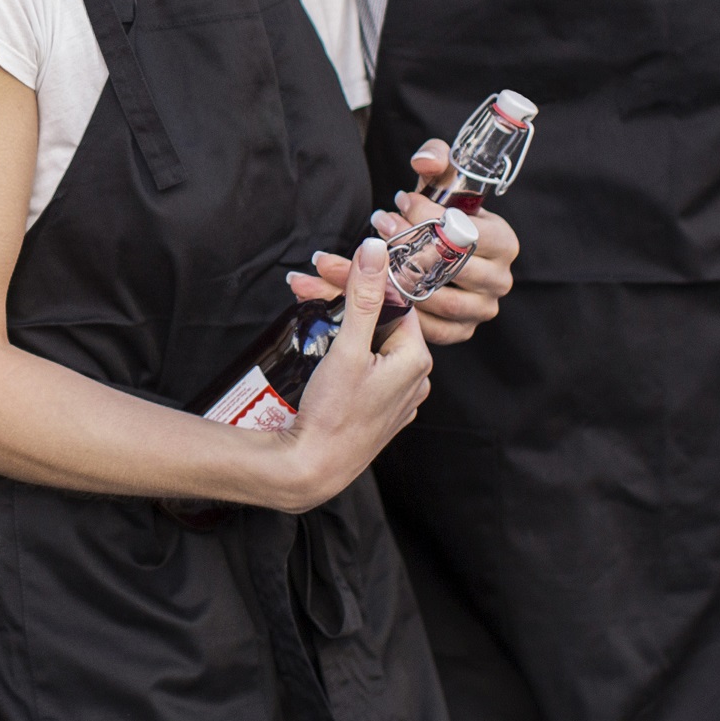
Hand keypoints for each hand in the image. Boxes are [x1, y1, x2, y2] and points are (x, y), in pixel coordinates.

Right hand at [250, 238, 430, 510]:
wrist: (312, 469)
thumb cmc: (332, 415)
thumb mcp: (347, 348)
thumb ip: (364, 297)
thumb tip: (375, 250)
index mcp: (417, 359)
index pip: (396, 301)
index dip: (363, 280)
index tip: (331, 268)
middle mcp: (416, 378)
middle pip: (381, 321)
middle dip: (343, 297)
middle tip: (305, 282)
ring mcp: (398, 396)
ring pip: (371, 342)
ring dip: (338, 319)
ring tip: (302, 300)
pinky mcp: (378, 409)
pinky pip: (366, 366)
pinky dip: (342, 347)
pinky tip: (316, 337)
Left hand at [286, 139, 518, 346]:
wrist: (443, 251)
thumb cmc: (444, 215)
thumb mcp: (445, 182)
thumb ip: (437, 159)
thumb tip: (424, 161)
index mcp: (504, 242)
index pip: (466, 232)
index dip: (429, 216)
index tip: (400, 202)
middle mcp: (499, 279)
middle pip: (450, 266)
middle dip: (409, 244)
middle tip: (381, 225)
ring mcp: (483, 309)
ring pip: (438, 298)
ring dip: (400, 276)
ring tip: (376, 254)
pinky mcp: (462, 331)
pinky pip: (432, 327)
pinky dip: (404, 310)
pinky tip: (381, 288)